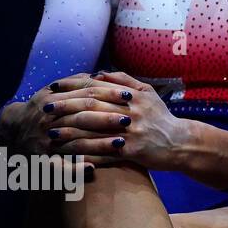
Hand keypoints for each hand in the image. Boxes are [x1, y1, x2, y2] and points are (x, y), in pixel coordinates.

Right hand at [0, 72, 131, 162]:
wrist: (14, 129)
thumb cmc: (42, 107)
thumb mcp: (53, 90)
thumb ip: (77, 82)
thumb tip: (102, 75)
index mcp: (53, 100)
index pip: (85, 95)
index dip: (108, 94)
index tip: (129, 96)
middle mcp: (48, 120)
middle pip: (81, 118)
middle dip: (106, 119)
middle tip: (129, 120)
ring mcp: (45, 141)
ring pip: (74, 143)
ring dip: (98, 145)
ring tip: (121, 144)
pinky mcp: (43, 160)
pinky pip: (60, 166)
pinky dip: (75, 168)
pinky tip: (93, 168)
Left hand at [47, 71, 188, 171]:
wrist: (182, 143)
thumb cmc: (161, 118)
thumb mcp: (148, 94)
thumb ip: (124, 81)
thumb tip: (98, 73)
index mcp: (133, 96)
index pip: (97, 87)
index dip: (73, 86)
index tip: (54, 87)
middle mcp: (132, 112)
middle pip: (92, 107)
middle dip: (65, 107)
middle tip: (45, 108)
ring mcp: (132, 133)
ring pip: (94, 131)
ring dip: (69, 133)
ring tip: (51, 133)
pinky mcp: (132, 153)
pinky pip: (102, 153)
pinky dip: (84, 154)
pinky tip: (68, 155)